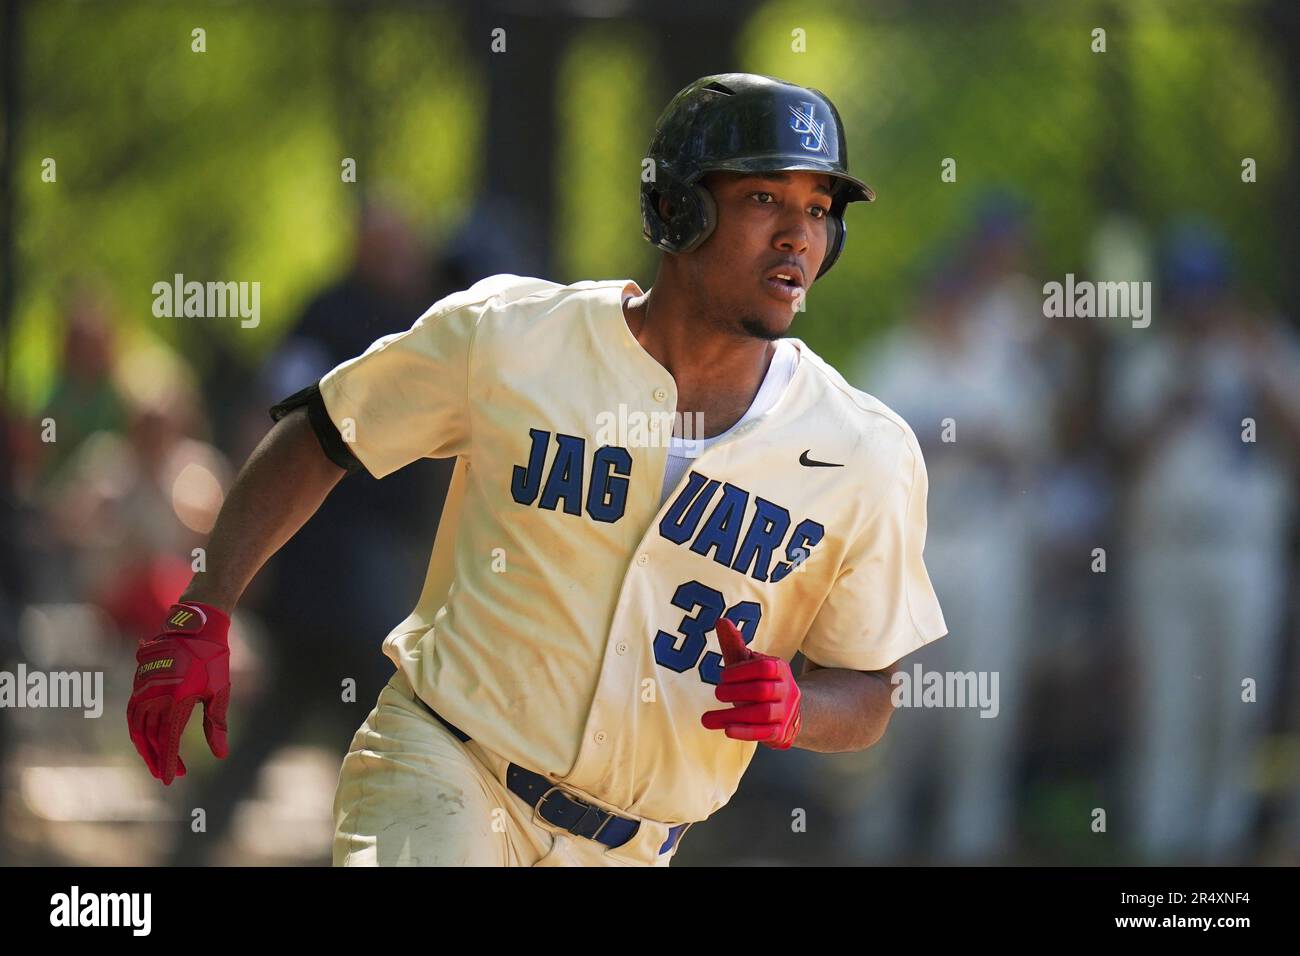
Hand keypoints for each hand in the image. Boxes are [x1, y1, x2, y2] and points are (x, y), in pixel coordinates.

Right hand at [127, 602, 231, 784]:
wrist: (195, 627)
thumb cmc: (213, 659)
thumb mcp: (219, 691)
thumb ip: (216, 725)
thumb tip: (220, 754)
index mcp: (177, 699)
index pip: (168, 739)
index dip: (168, 761)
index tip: (170, 779)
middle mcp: (156, 695)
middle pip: (150, 737)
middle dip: (157, 758)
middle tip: (168, 775)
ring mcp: (144, 688)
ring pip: (137, 726)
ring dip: (145, 746)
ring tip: (157, 761)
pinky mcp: (139, 682)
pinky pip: (133, 712)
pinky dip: (138, 729)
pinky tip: (147, 739)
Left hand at [700, 617, 801, 749]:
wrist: (785, 714)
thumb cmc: (759, 684)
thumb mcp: (747, 664)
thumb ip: (734, 645)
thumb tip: (721, 621)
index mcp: (779, 669)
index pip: (765, 667)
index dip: (743, 671)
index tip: (723, 675)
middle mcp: (787, 690)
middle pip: (762, 691)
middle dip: (736, 692)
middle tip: (717, 693)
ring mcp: (786, 712)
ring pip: (763, 714)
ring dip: (733, 715)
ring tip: (708, 719)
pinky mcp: (781, 732)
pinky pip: (765, 733)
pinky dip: (745, 732)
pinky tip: (726, 730)